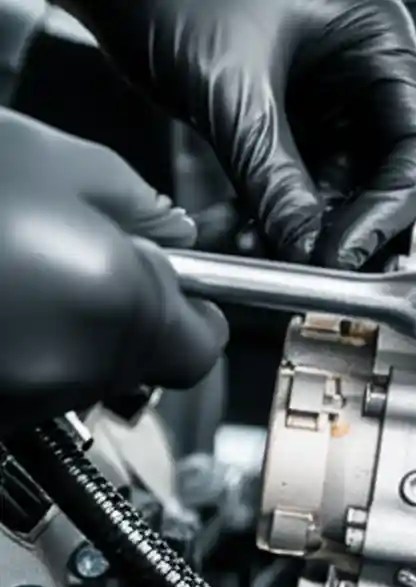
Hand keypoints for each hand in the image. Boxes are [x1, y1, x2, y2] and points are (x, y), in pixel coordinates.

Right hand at [0, 109, 226, 433]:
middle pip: (138, 365)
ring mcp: (10, 401)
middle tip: (75, 260)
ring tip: (12, 279)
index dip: (193, 310)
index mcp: (118, 305)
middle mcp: (68, 369)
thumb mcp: (54, 161)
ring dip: (62, 337)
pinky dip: (12, 354)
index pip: (203, 345)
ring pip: (72, 380)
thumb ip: (135, 205)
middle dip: (122, 317)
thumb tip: (172, 235)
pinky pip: (15, 391)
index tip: (172, 282)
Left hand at [64, 0, 415, 268]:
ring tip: (270, 255)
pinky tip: (247, 236)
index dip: (392, 208)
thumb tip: (304, 247)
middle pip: (389, 176)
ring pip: (339, 189)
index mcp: (379, 42)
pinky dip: (274, 216)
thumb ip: (271, 172)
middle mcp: (361, 73)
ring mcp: (322, 100)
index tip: (349, 254)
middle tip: (320, 267)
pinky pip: (294, 184)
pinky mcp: (281, 122)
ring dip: (307, 231)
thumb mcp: (229, 85)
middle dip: (353, 226)